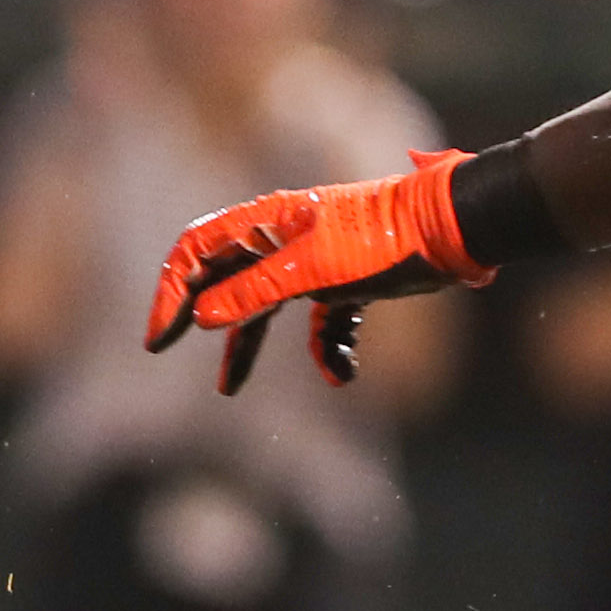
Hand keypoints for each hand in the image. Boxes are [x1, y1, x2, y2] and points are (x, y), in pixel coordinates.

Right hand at [147, 151, 485, 396]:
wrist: (451, 231)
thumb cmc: (380, 242)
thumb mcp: (309, 271)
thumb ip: (254, 292)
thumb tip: (202, 316)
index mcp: (266, 222)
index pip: (197, 250)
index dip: (170, 291)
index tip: (159, 337)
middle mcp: (284, 237)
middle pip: (223, 277)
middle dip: (198, 315)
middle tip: (165, 345)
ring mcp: (314, 260)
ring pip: (265, 306)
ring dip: (248, 345)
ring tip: (228, 388)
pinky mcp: (347, 282)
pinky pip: (321, 322)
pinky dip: (325, 350)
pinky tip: (341, 373)